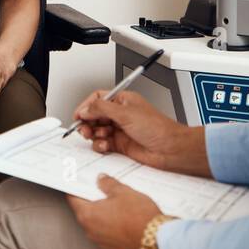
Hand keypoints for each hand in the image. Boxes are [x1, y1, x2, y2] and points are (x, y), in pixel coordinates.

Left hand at [67, 176, 162, 248]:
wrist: (157, 241)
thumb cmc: (139, 215)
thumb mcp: (124, 192)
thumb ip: (108, 184)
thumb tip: (101, 179)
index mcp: (88, 215)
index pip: (73, 199)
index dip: (76, 188)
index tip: (78, 182)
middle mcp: (91, 232)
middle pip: (85, 212)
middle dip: (92, 201)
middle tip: (101, 190)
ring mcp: (102, 244)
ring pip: (97, 225)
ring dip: (104, 216)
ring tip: (117, 205)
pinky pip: (108, 236)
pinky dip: (113, 228)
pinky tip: (124, 220)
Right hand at [71, 90, 209, 175]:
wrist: (170, 149)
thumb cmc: (157, 128)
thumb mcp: (126, 113)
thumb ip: (102, 109)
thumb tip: (85, 109)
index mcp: (122, 100)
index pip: (98, 99)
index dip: (86, 106)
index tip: (78, 115)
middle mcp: (120, 114)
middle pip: (94, 115)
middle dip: (87, 122)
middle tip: (84, 129)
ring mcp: (120, 129)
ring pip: (97, 130)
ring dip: (94, 134)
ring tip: (98, 137)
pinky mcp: (120, 144)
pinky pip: (103, 143)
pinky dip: (100, 145)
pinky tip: (106, 145)